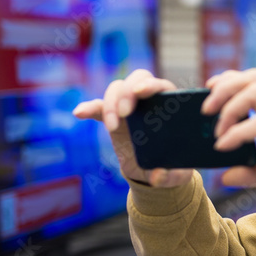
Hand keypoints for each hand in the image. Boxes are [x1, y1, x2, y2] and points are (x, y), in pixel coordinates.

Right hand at [72, 69, 192, 187]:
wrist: (153, 171)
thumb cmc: (172, 167)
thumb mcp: (176, 174)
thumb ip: (171, 176)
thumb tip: (158, 175)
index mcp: (170, 108)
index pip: (161, 86)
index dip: (150, 84)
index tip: (140, 92)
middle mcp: (150, 101)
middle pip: (137, 79)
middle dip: (127, 93)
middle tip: (124, 113)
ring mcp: (130, 107)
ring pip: (117, 89)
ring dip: (110, 104)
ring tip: (112, 127)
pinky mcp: (113, 117)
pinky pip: (98, 107)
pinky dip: (89, 108)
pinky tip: (79, 113)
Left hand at [204, 69, 255, 204]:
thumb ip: (255, 172)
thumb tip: (225, 177)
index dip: (230, 80)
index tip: (210, 94)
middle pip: (253, 77)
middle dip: (223, 88)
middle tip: (205, 111)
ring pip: (255, 91)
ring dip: (229, 107)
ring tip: (217, 131)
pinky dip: (237, 132)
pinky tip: (225, 146)